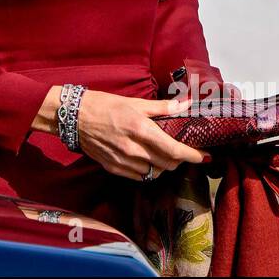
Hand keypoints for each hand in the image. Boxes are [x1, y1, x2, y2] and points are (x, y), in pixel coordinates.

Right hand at [74, 89, 205, 180]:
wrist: (73, 116)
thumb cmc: (104, 105)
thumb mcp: (134, 102)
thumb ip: (162, 107)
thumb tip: (185, 105)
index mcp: (140, 129)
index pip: (175, 150)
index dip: (193, 155)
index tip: (205, 155)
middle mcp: (133, 149)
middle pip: (168, 164)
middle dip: (180, 159)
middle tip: (182, 150)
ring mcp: (122, 161)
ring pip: (155, 172)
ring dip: (164, 165)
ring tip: (163, 154)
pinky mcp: (113, 168)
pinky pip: (139, 176)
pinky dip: (148, 170)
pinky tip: (146, 159)